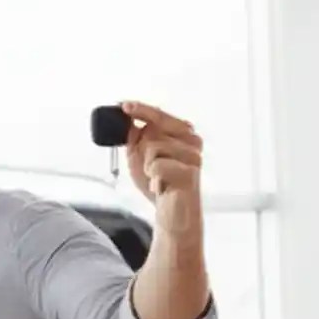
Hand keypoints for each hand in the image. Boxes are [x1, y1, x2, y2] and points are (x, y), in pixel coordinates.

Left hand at [122, 101, 203, 232]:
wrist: (171, 213)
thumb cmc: (158, 183)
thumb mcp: (140, 157)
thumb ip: (135, 138)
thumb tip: (129, 120)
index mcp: (182, 133)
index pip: (159, 115)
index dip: (141, 109)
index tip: (124, 105)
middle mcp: (192, 140)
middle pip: (154, 128)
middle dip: (143, 146)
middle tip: (147, 165)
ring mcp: (194, 156)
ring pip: (153, 147)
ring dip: (148, 166)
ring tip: (158, 179)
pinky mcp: (191, 173)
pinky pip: (157, 166)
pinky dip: (153, 178)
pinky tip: (161, 187)